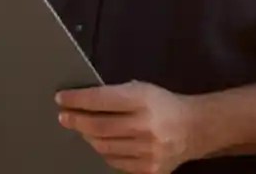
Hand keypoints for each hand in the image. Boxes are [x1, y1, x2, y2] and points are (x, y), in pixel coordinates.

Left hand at [56, 80, 196, 173]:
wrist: (193, 129)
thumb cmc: (162, 104)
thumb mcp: (142, 90)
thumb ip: (115, 95)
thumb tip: (82, 101)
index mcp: (143, 100)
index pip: (101, 99)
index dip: (77, 99)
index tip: (61, 99)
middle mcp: (144, 126)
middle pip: (97, 126)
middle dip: (76, 120)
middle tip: (64, 117)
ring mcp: (146, 151)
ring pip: (102, 146)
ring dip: (87, 137)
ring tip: (82, 129)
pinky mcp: (148, 170)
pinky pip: (114, 162)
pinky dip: (103, 152)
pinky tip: (100, 143)